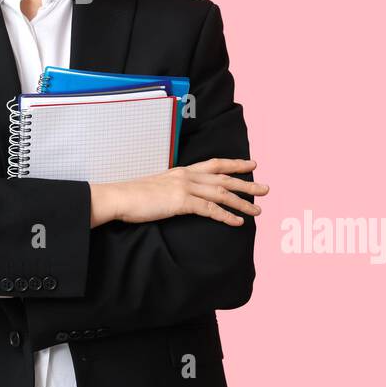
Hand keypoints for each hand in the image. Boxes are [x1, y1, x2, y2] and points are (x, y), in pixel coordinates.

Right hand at [94, 158, 266, 226]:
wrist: (120, 197)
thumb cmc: (134, 195)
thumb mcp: (158, 187)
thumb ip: (173, 188)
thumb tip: (183, 196)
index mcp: (182, 170)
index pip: (214, 164)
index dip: (234, 164)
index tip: (251, 164)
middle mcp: (187, 176)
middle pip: (224, 178)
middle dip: (247, 184)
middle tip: (266, 189)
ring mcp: (185, 187)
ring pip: (221, 194)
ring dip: (242, 203)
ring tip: (257, 211)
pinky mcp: (181, 202)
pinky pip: (210, 209)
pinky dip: (226, 216)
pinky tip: (238, 222)